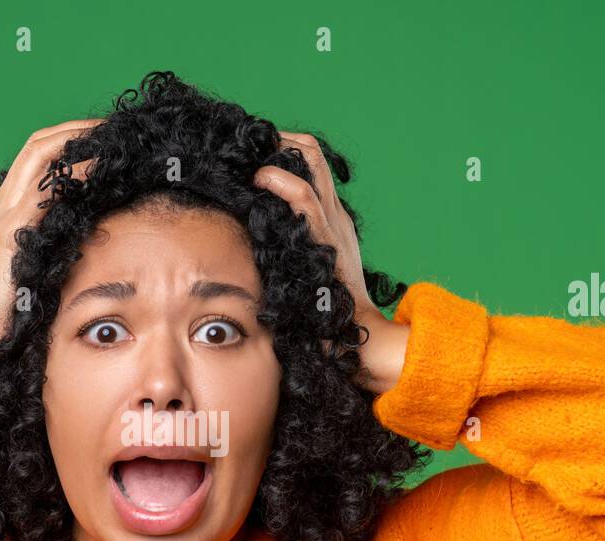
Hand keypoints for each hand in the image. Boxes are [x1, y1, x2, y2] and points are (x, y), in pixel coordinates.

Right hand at [0, 119, 101, 385]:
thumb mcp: (19, 267)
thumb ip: (39, 246)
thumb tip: (72, 241)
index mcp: (1, 210)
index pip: (32, 159)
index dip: (65, 142)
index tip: (98, 140)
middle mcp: (1, 205)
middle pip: (37, 146)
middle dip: (76, 130)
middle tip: (110, 129)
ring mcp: (5, 216)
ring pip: (40, 158)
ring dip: (78, 141)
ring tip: (110, 138)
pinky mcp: (11, 235)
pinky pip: (45, 193)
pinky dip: (73, 174)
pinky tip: (98, 168)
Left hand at [253, 132, 408, 392]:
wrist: (357, 335)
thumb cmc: (327, 312)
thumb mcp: (307, 271)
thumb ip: (287, 252)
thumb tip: (250, 246)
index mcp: (330, 218)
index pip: (310, 164)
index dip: (282, 148)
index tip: (252, 153)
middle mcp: (333, 213)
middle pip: (310, 153)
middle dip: (276, 139)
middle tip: (247, 146)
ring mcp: (331, 223)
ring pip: (309, 164)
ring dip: (277, 151)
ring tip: (251, 157)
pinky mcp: (325, 239)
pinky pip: (304, 200)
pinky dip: (281, 182)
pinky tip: (260, 178)